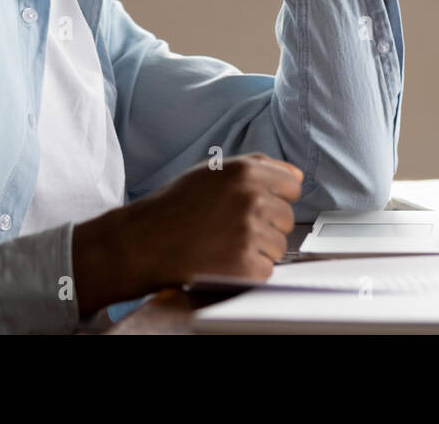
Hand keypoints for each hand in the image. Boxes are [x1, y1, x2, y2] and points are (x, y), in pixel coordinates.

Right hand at [71, 153, 302, 315]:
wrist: (143, 243)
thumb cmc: (174, 207)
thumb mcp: (211, 172)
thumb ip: (256, 167)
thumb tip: (295, 175)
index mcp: (245, 172)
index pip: (292, 185)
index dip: (275, 196)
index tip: (255, 205)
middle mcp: (251, 199)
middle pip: (286, 218)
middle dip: (266, 225)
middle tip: (231, 228)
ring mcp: (249, 232)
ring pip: (278, 246)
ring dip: (257, 249)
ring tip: (223, 244)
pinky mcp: (245, 264)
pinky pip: (266, 270)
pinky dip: (248, 271)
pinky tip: (223, 261)